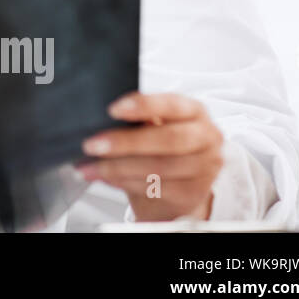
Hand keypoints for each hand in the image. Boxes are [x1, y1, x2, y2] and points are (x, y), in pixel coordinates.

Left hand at [76, 91, 222, 220]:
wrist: (177, 184)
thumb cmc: (160, 144)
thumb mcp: (154, 123)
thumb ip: (137, 117)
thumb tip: (101, 118)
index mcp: (194, 110)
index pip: (171, 104)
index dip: (143, 105)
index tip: (113, 110)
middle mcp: (207, 137)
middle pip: (167, 139)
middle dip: (124, 142)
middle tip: (92, 145)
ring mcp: (205, 167)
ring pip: (159, 168)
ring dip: (118, 167)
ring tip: (91, 166)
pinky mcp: (194, 193)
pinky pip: (156, 188)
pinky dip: (126, 182)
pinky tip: (108, 177)